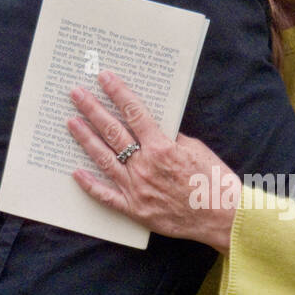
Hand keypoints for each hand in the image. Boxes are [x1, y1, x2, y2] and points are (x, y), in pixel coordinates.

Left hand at [68, 72, 241, 252]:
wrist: (222, 217)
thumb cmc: (214, 181)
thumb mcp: (196, 149)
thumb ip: (171, 138)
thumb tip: (152, 129)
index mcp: (161, 147)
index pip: (133, 113)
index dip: (117, 93)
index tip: (104, 78)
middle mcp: (144, 166)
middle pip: (112, 132)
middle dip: (92, 109)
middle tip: (76, 94)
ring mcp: (136, 189)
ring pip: (103, 159)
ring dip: (85, 138)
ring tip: (71, 122)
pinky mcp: (134, 210)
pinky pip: (106, 196)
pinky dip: (89, 184)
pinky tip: (76, 172)